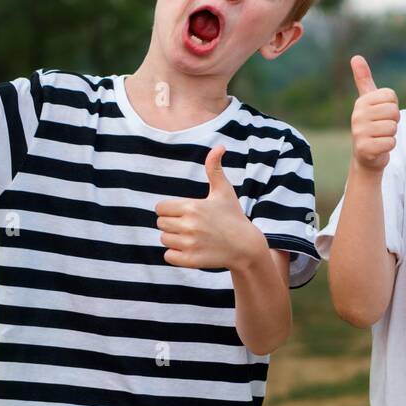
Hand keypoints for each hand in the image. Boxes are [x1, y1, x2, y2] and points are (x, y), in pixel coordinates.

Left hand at [156, 145, 266, 270]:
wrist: (246, 246)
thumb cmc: (233, 216)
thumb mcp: (224, 191)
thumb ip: (215, 168)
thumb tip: (219, 146)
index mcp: (192, 207)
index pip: (160, 208)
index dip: (170, 210)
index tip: (185, 213)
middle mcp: (189, 225)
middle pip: (160, 224)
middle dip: (172, 224)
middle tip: (191, 226)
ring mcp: (190, 244)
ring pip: (164, 239)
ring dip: (174, 239)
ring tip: (193, 238)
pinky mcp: (191, 260)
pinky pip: (168, 255)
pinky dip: (176, 254)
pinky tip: (191, 249)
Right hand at [350, 55, 398, 172]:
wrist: (366, 156)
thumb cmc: (371, 124)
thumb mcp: (368, 101)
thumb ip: (363, 79)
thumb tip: (355, 57)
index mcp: (361, 101)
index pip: (391, 96)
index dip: (392, 106)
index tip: (382, 114)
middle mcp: (357, 115)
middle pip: (394, 112)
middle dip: (393, 122)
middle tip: (382, 128)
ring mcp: (359, 132)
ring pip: (393, 128)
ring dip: (391, 135)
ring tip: (380, 137)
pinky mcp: (364, 148)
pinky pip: (391, 142)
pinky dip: (389, 146)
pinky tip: (379, 147)